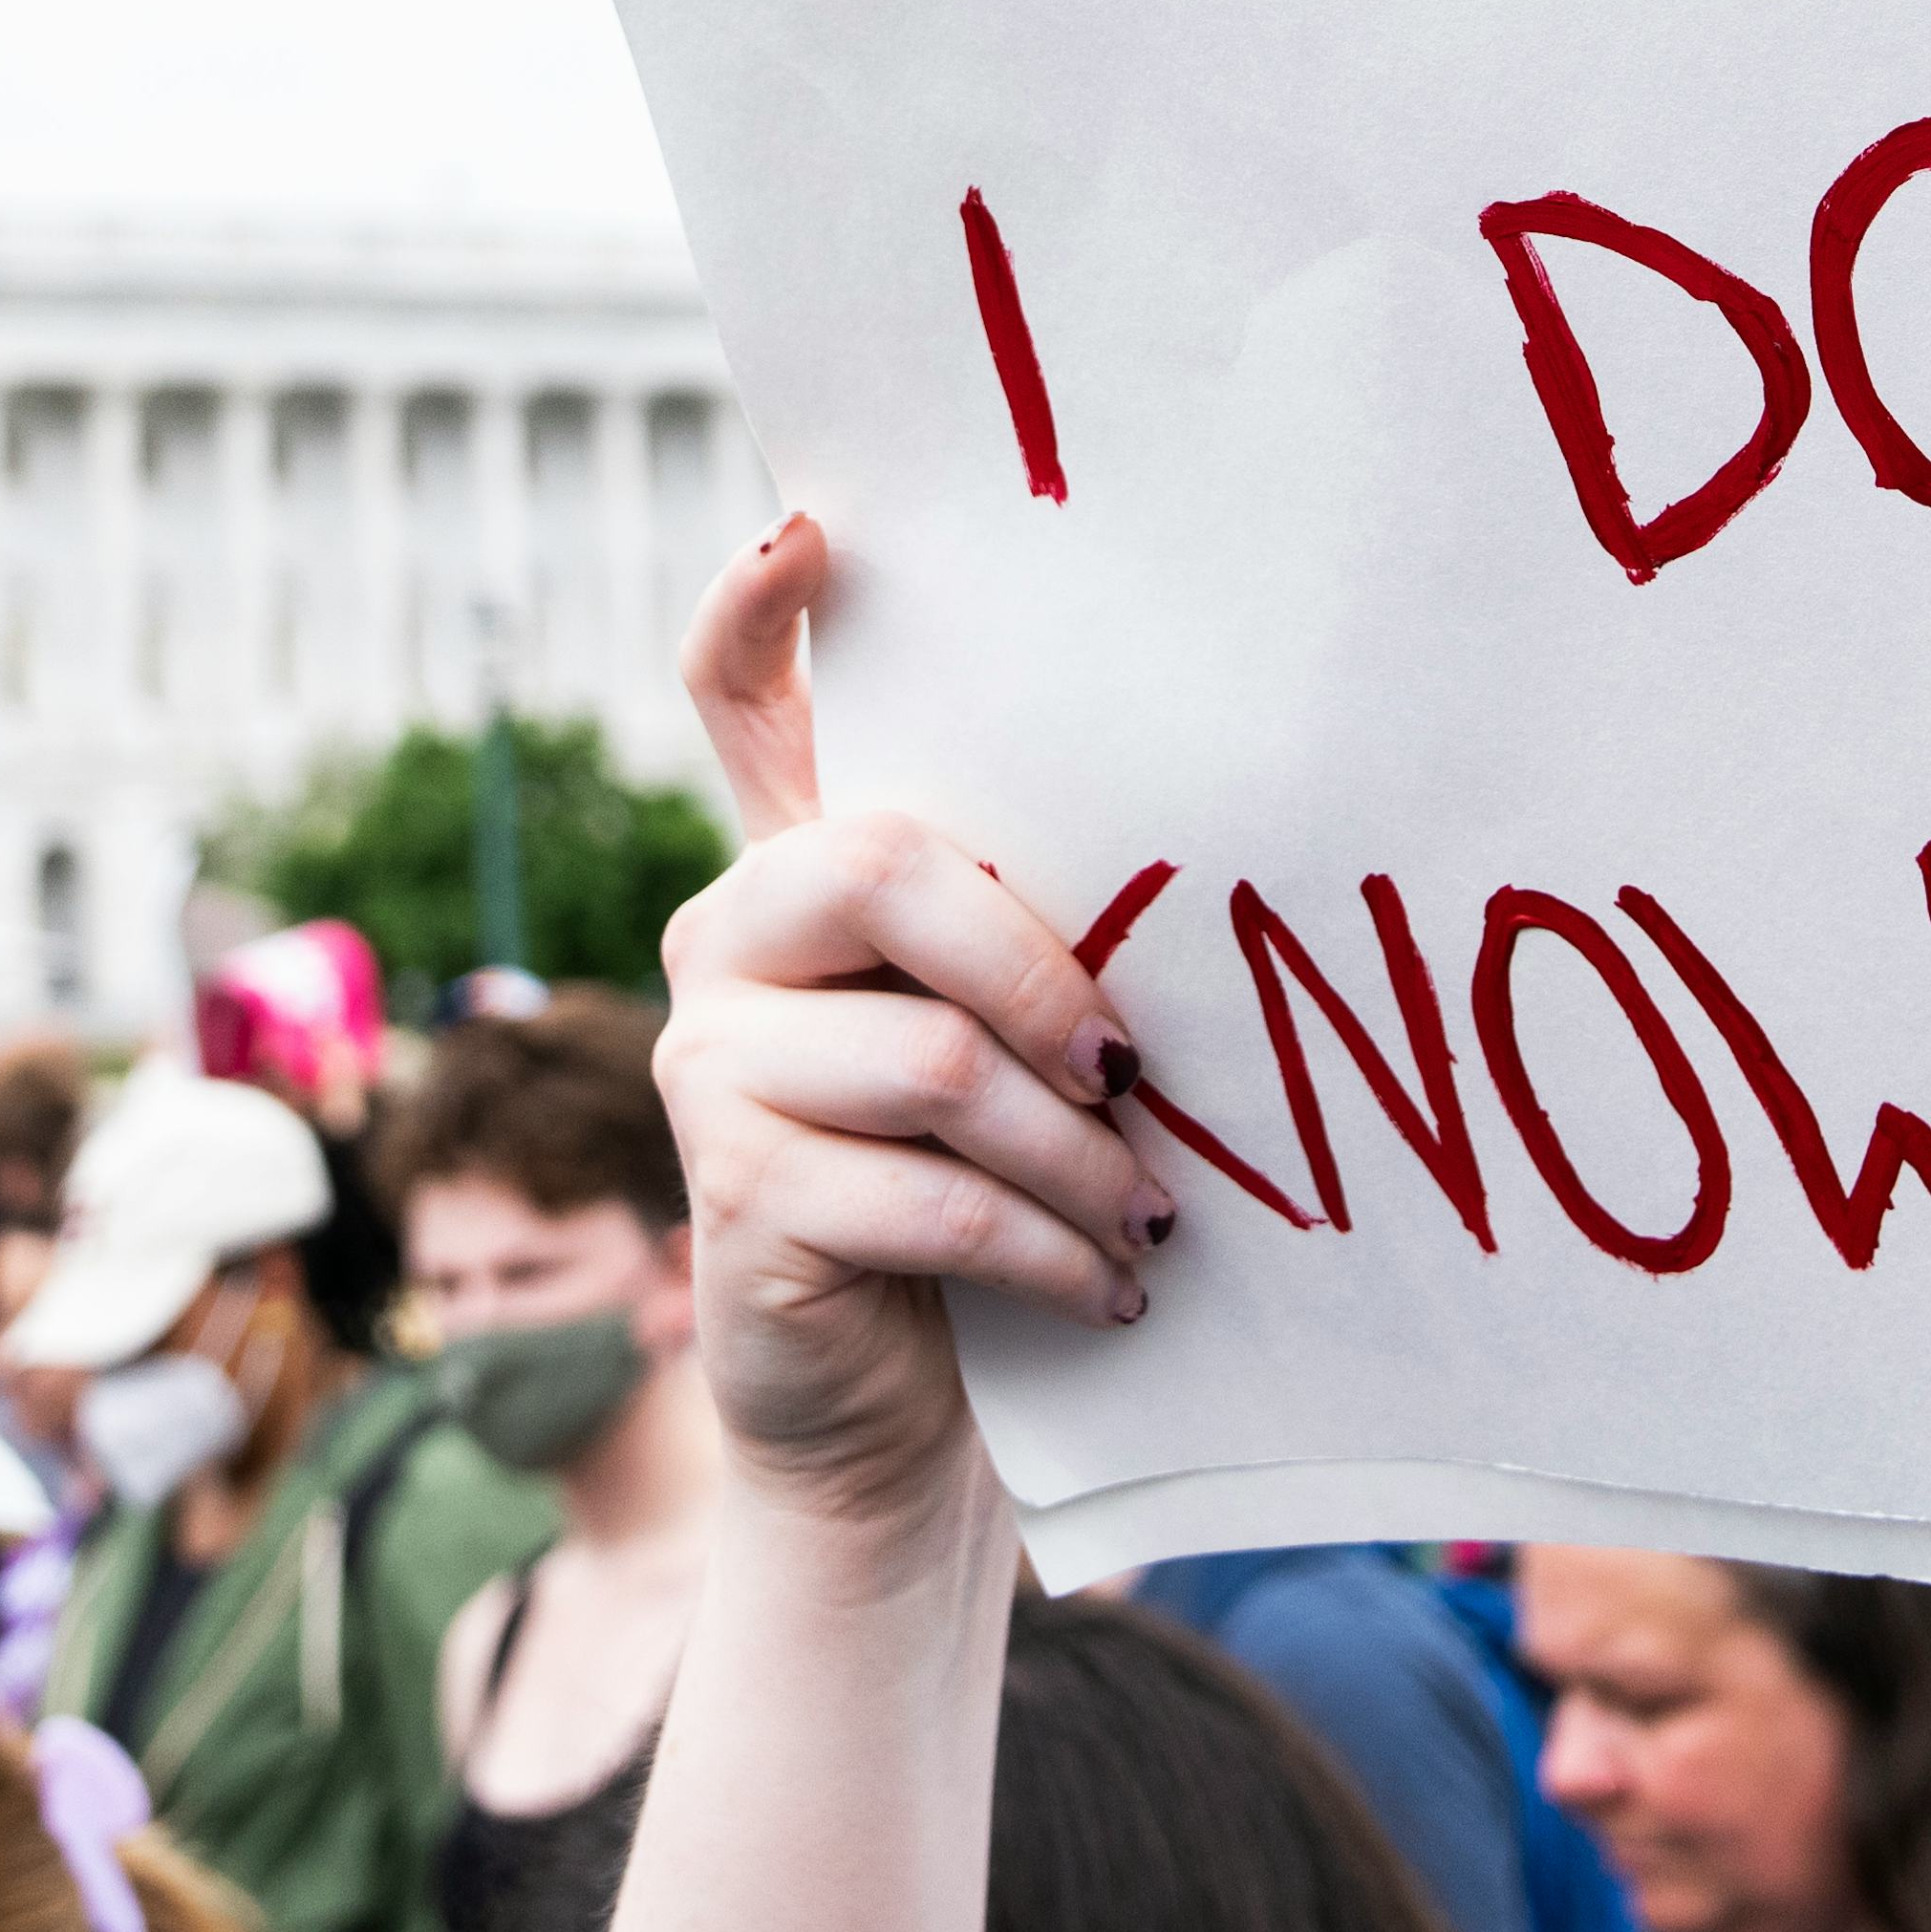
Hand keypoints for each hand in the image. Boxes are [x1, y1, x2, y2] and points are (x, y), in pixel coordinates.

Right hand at [647, 516, 1165, 1531]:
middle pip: (881, 865)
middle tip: (1135, 1072)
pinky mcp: (730, 1193)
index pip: (741, 704)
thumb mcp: (1012, 1042)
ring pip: (933, 1058)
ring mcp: (710, 1063)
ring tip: (1152, 1217)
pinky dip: (1048, 1246)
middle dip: (1042, 971)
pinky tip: (1109, 1286)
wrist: (890, 1402)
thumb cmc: (984, 1185)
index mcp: (802, 871)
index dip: (754, 615)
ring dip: (1078, 1158)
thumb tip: (1220, 854)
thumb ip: (1035, 936)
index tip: (807, 529)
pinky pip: (927, 1195)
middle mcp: (732, 938)